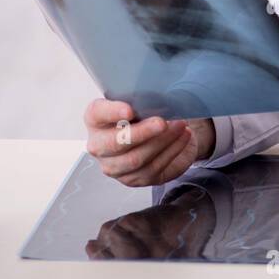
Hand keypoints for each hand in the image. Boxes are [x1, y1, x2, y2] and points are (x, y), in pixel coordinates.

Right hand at [83, 98, 215, 186]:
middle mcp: (99, 146)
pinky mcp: (134, 179)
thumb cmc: (145, 114)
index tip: (129, 110)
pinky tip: (183, 138)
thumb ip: (142, 100)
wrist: (159, 134)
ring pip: (136, 159)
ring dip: (163, 141)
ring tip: (180, 126)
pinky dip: (172, 151)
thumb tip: (160, 98)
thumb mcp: (141, 101)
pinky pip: (153, 168)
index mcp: (96, 120)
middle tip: (162, 122)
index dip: (112, 112)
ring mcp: (114, 166)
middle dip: (141, 133)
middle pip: (115, 143)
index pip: (97, 113)